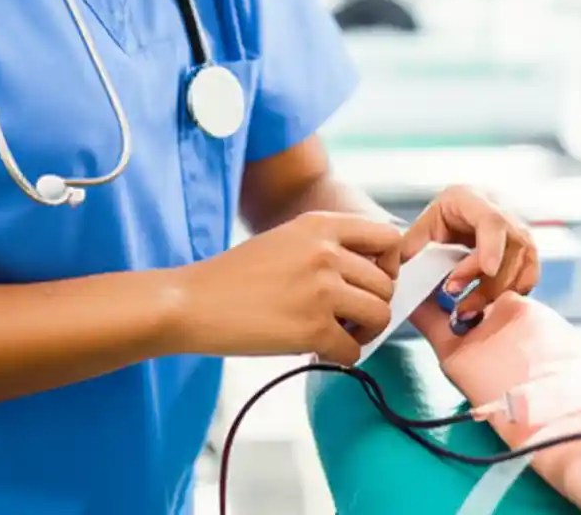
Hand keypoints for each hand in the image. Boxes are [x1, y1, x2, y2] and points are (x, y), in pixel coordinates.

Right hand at [179, 212, 400, 364]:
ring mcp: (322, 290)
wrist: (192, 303)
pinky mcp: (312, 329)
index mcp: (321, 225)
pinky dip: (341, 357)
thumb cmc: (235, 276)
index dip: (388, 265)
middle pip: (386, 284)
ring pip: (380, 316)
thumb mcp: (286, 239)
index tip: (371, 282)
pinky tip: (318, 351)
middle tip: (349, 319)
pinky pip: (354, 350)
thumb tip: (373, 275)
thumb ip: (329, 246)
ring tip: (339, 335)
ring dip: (365, 332)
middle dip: (373, 305)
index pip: (388, 238)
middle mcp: (327, 252)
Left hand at [401, 185, 537, 316]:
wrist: (467, 210)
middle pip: (510, 247)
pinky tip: (491, 303)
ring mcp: (519, 230)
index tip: (487, 271)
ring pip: (522, 263)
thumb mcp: (425, 224)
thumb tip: (395, 267)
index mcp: (473, 199)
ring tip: (468, 310)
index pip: (491, 221)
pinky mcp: (527, 250)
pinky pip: (529, 274)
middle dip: (487, 281)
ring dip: (497, 291)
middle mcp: (503, 211)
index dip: (492, 247)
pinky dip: (513, 292)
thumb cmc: (445, 216)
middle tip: (460, 305)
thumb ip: (410, 244)